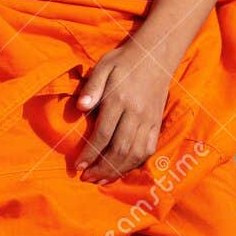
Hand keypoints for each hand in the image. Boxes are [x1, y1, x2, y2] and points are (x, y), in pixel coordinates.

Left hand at [74, 37, 175, 181]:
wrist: (155, 55)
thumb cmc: (123, 61)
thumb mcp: (103, 66)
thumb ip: (92, 87)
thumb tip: (80, 107)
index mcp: (119, 99)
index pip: (103, 134)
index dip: (90, 154)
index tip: (78, 167)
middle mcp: (136, 113)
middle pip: (119, 149)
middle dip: (102, 168)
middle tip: (86, 179)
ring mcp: (149, 120)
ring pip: (134, 154)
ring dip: (117, 171)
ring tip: (100, 180)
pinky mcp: (157, 123)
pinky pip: (147, 150)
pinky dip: (134, 164)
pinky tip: (120, 171)